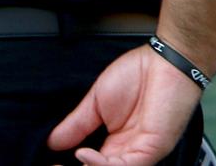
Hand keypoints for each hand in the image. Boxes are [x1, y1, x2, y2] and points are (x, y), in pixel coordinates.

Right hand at [48, 45, 203, 165]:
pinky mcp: (151, 149)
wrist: (165, 59)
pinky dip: (101, 165)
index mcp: (114, 143)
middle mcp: (126, 152)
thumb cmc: (139, 74)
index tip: (49, 163)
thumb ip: (76, 126)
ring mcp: (140, 153)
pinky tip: (84, 154)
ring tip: (67, 161)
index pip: (90, 164)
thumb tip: (51, 143)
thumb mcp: (97, 102)